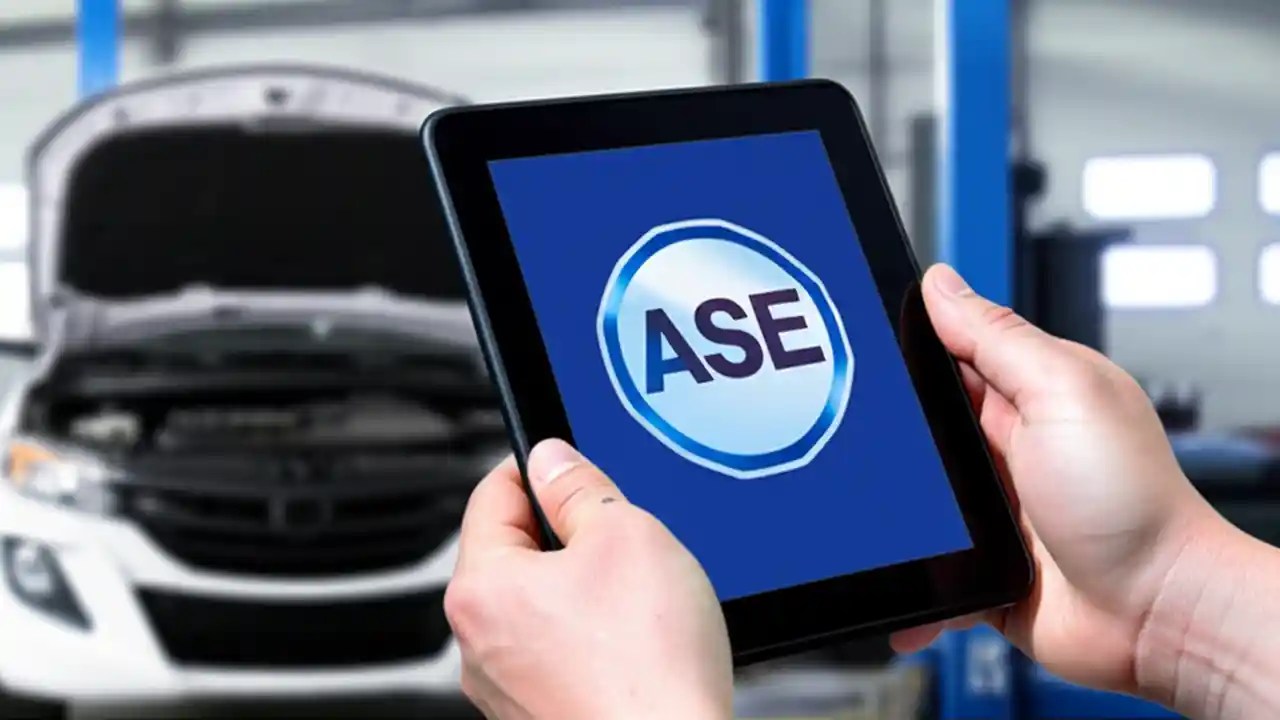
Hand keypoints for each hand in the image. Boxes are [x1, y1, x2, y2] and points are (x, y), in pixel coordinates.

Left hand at [446, 439, 732, 719]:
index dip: (535, 466)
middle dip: (566, 536)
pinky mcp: (540, 716)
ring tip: (635, 598)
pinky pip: (558, 654)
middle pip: (513, 554)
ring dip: (581, 590)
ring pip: (539, 607)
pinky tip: (635, 644)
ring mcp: (506, 688)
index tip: (565, 460)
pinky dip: (591, 639)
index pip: (490, 494)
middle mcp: (477, 644)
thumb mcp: (627, 534)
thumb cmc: (648, 667)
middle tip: (620, 536)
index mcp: (481, 588)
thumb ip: (578, 486)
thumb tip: (551, 458)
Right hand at [892, 265, 1221, 695]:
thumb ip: (997, 337)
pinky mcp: (979, 566)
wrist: (1155, 614)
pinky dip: (904, 577)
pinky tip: (888, 575)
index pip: (946, 354)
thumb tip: (939, 284)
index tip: (856, 350)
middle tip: (844, 437)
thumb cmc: (1130, 503)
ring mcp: (991, 509)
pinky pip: (923, 565)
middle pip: (919, 426)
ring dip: (888, 509)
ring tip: (861, 513)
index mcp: (1027, 394)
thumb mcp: (1062, 393)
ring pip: (911, 497)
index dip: (902, 348)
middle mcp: (1006, 448)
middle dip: (882, 434)